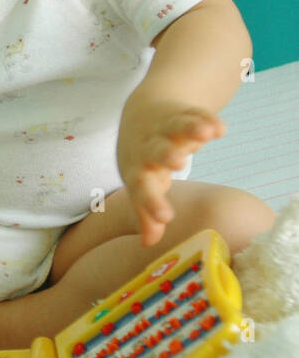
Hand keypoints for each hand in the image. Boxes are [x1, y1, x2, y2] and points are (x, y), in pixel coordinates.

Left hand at [117, 100, 225, 245]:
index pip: (141, 187)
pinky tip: (219, 128)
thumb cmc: (144, 161)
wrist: (141, 114)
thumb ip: (145, 212)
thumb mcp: (141, 184)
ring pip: (176, 127)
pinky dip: (206, 119)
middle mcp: (149, 147)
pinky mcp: (184, 113)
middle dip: (166, 155)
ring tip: (204, 135)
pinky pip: (195, 114)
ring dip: (189, 130)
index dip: (151, 202)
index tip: (166, 218)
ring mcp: (166, 128)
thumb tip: (149, 244)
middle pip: (155, 150)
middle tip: (178, 162)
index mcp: (137, 169)